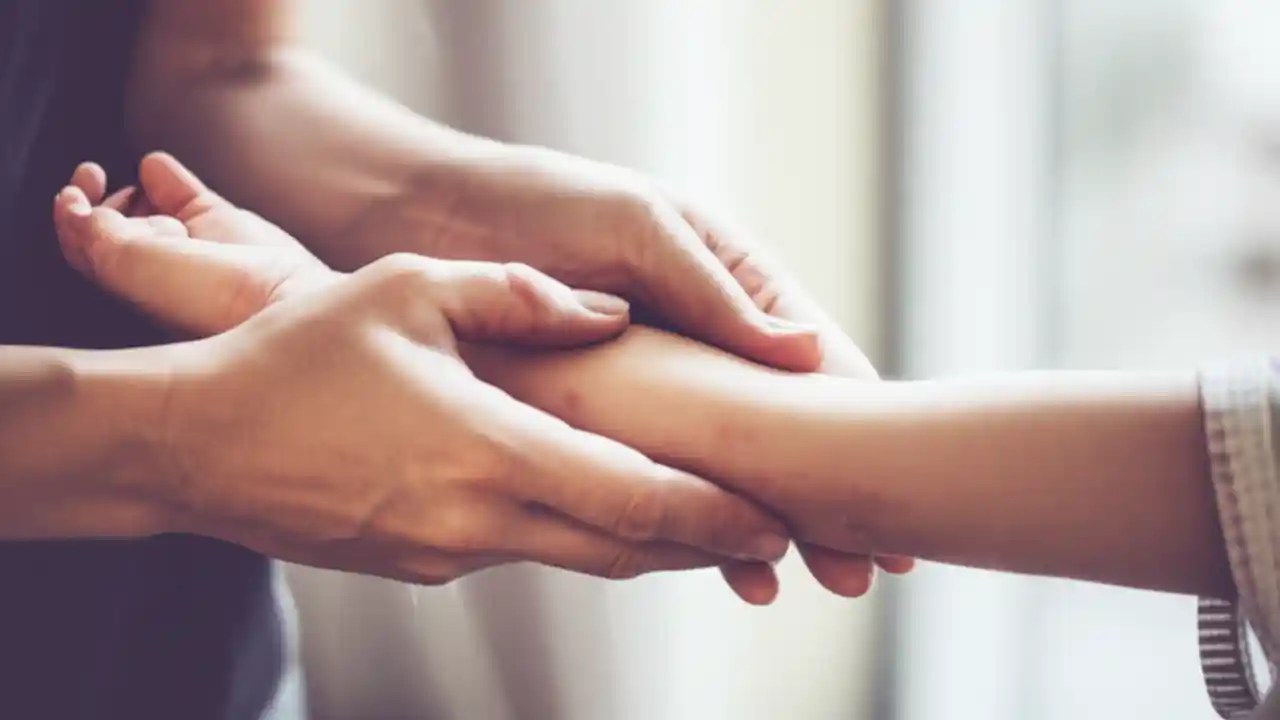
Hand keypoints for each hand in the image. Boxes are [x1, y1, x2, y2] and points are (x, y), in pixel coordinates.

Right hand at [53, 156, 789, 596]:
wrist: (192, 444)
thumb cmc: (295, 354)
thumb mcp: (407, 292)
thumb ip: (519, 299)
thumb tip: (609, 313)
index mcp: (488, 450)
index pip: (634, 501)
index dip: (714, 517)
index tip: (774, 519)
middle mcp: (478, 520)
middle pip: (623, 548)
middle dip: (703, 545)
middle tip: (771, 537)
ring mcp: (448, 553)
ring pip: (575, 556)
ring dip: (644, 545)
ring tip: (706, 528)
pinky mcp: (418, 564)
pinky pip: (519, 551)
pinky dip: (574, 537)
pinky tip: (593, 509)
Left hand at [370, 146, 911, 595]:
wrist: (437, 220)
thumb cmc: (543, 203)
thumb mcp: (639, 230)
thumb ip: (715, 294)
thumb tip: (804, 355)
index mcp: (733, 282)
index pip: (814, 364)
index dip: (856, 425)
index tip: (892, 493)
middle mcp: (708, 339)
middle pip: (782, 427)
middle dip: (820, 500)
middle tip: (860, 572)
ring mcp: (661, 383)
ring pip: (728, 462)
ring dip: (758, 521)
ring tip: (783, 584)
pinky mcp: (609, 416)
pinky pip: (664, 471)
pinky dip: (685, 515)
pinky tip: (705, 565)